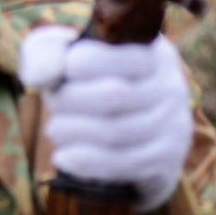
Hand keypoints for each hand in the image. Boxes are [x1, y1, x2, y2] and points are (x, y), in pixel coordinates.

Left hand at [20, 26, 194, 212]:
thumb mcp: (62, 59)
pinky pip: (125, 163)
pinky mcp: (167, 159)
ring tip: (55, 129)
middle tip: (54, 103)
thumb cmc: (84, 85)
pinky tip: (63, 157)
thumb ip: (46, 53)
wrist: (117, 138)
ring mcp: (174, 123)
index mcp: (150, 52)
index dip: (82, 62)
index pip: (119, 55)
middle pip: (114, 94)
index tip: (66, 69)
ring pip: (116, 131)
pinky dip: (87, 162)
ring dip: (72, 131)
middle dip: (70, 100)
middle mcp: (170, 85)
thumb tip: (41, 75)